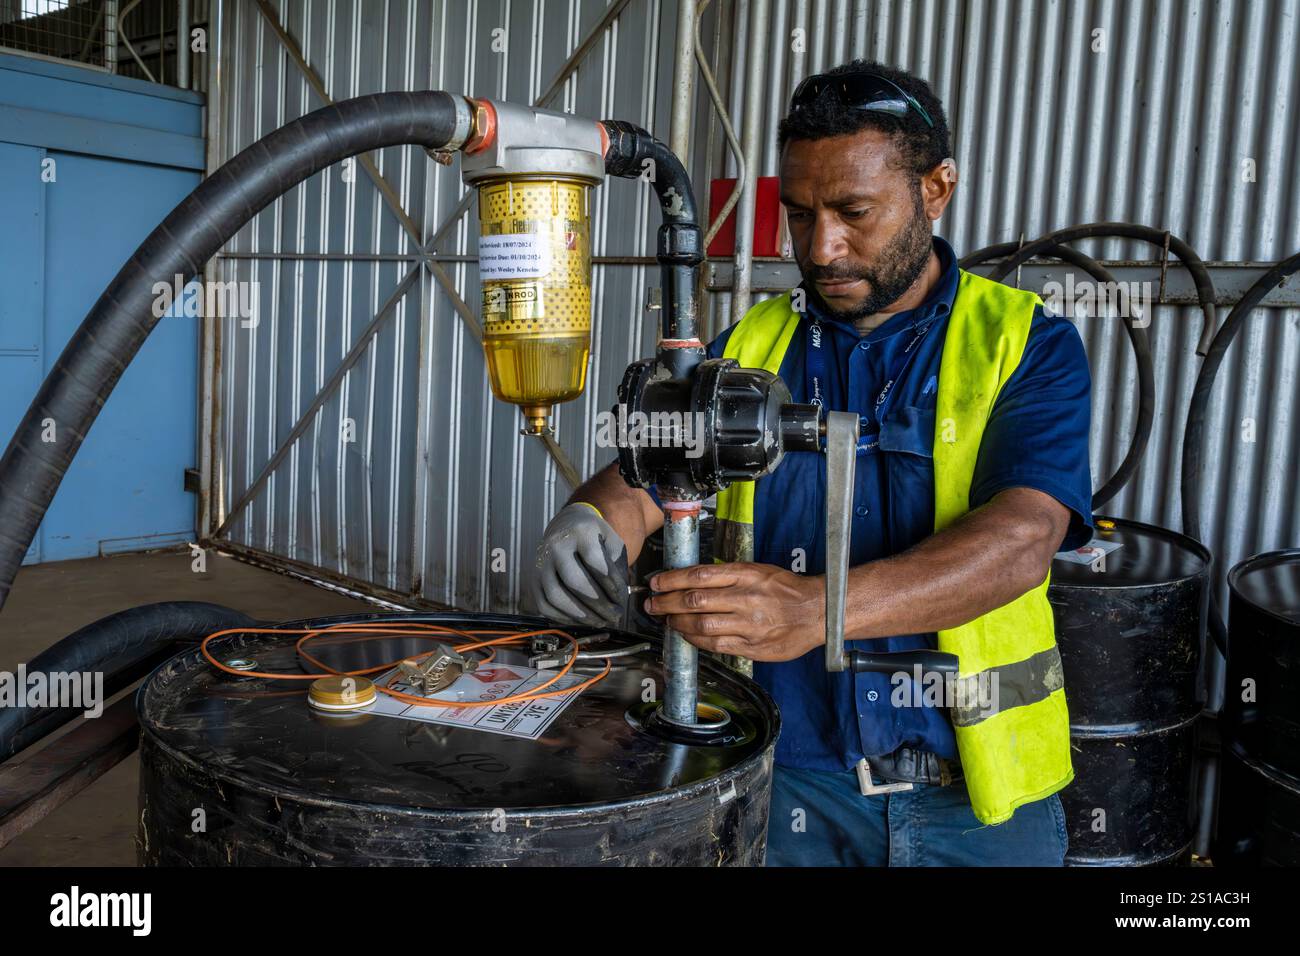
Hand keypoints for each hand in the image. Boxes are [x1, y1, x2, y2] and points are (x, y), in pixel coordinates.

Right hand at [528, 503, 628, 626]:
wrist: (567, 524)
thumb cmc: (594, 537)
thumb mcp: (611, 541)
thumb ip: (617, 566)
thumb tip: (617, 600)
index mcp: (580, 532)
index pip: (595, 562)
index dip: (611, 585)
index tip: (622, 600)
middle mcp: (556, 545)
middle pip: (574, 581)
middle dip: (598, 604)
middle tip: (615, 616)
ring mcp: (541, 563)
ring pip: (556, 596)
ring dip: (581, 615)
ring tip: (600, 621)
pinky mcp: (533, 578)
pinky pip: (544, 604)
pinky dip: (563, 617)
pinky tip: (581, 620)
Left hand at [644, 563, 824, 661]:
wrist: (817, 611)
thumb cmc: (786, 589)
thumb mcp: (758, 570)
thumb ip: (728, 575)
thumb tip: (693, 579)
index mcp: (746, 575)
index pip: (700, 575)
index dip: (672, 579)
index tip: (656, 582)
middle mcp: (746, 598)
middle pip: (695, 600)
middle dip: (666, 602)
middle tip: (652, 604)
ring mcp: (748, 624)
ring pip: (702, 625)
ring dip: (677, 623)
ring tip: (665, 620)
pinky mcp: (752, 646)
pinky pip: (716, 645)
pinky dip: (696, 640)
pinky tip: (686, 635)